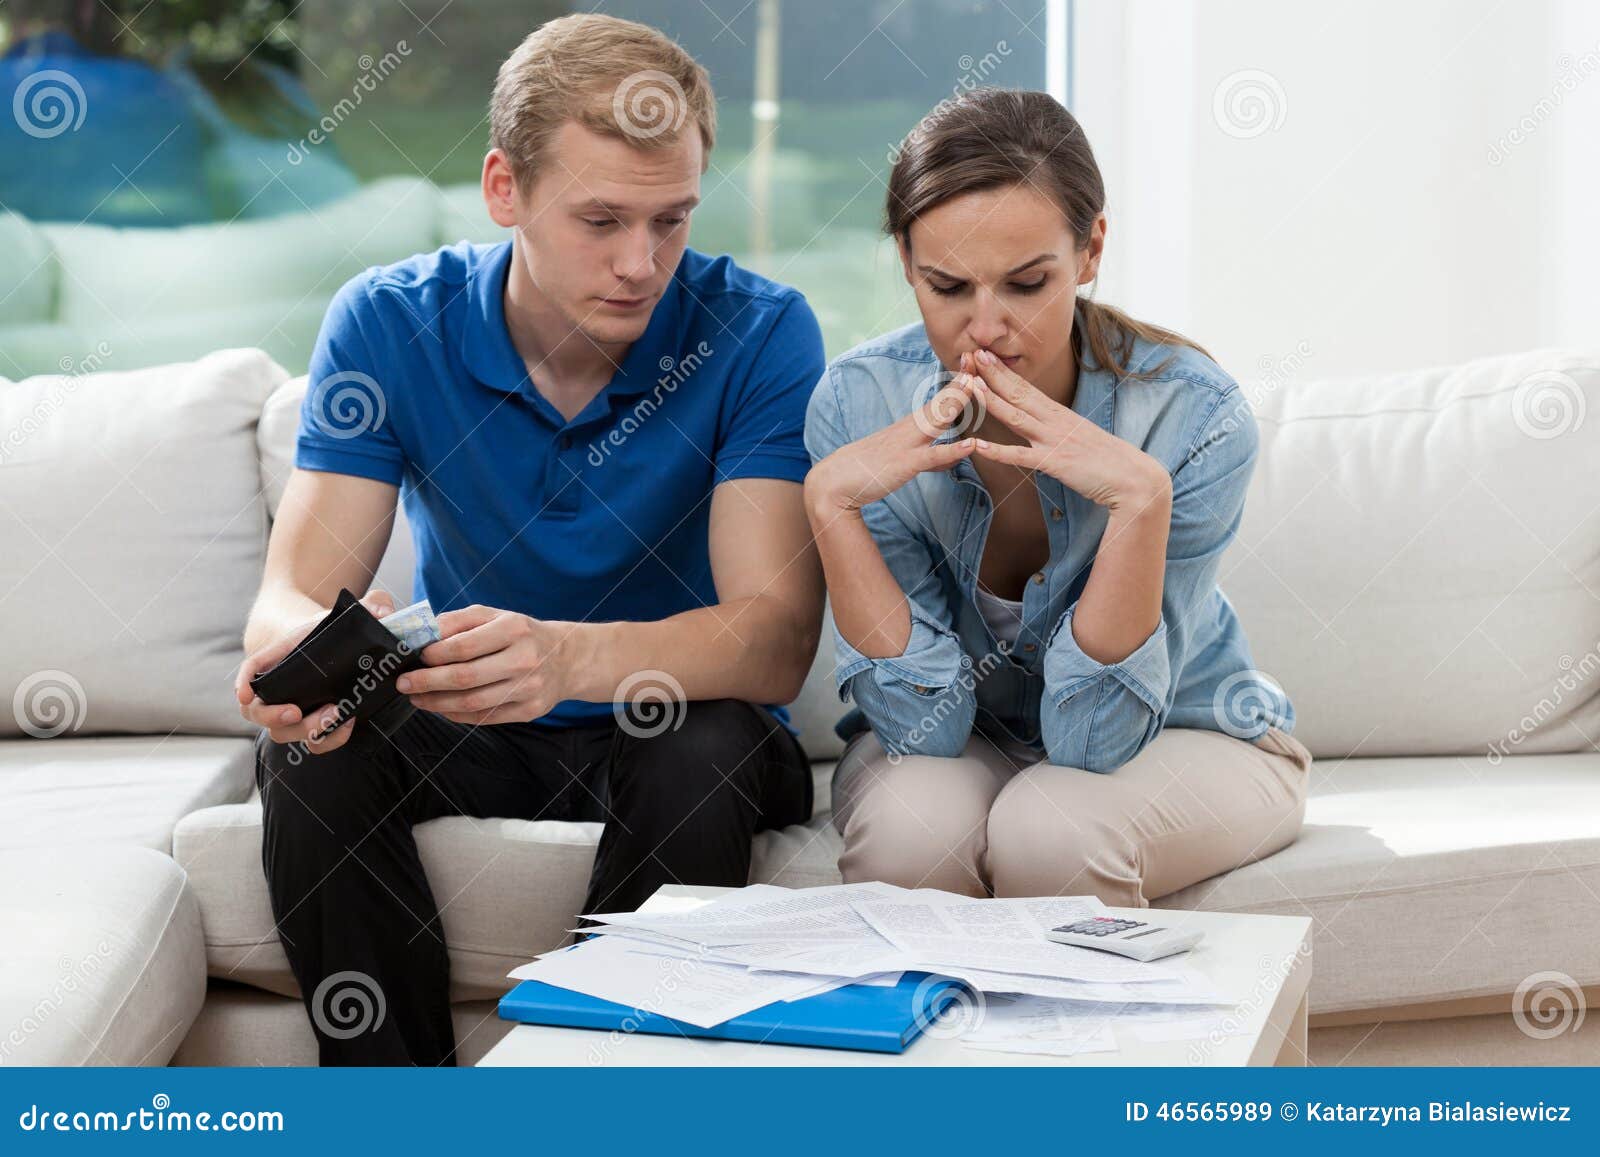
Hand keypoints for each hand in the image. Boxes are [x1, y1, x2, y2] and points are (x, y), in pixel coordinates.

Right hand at [235, 588, 397, 754]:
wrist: (341, 648)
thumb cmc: (336, 629)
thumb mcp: (352, 612)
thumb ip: (370, 604)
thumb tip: (382, 612)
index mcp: (281, 657)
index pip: (253, 669)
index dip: (244, 682)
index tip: (246, 694)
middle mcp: (280, 688)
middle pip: (260, 711)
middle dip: (274, 716)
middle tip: (297, 712)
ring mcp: (294, 709)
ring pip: (283, 733)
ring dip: (305, 730)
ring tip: (335, 717)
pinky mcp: (315, 724)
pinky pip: (313, 742)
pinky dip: (328, 739)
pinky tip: (347, 726)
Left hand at [397, 605, 572, 725]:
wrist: (566, 659)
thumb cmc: (522, 634)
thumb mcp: (494, 616)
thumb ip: (458, 622)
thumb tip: (422, 636)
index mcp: (514, 629)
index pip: (463, 646)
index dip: (433, 655)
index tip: (415, 658)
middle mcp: (524, 659)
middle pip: (465, 677)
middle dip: (427, 682)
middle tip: (404, 683)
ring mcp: (529, 688)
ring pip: (472, 702)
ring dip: (437, 703)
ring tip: (418, 698)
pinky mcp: (529, 710)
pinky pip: (484, 717)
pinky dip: (457, 715)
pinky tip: (442, 707)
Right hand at [805, 375, 977, 517]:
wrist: (834, 482)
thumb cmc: (867, 471)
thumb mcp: (903, 460)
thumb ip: (929, 459)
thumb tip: (949, 458)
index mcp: (910, 428)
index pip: (938, 402)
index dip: (956, 384)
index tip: (972, 364)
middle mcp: (910, 430)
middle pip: (940, 402)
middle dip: (960, 382)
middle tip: (979, 358)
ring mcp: (907, 445)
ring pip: (937, 421)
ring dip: (957, 403)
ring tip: (976, 385)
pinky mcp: (905, 464)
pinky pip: (932, 456)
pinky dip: (952, 450)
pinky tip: (971, 445)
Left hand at [966, 348, 1170, 510]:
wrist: (1133, 479)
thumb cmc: (1109, 461)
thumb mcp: (1081, 436)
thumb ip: (1061, 429)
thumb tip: (1047, 425)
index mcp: (1060, 415)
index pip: (1028, 388)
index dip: (1005, 372)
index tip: (987, 356)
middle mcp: (1055, 422)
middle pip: (1019, 393)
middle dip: (994, 374)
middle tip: (972, 354)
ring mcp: (1053, 440)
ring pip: (1016, 417)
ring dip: (991, 401)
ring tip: (970, 385)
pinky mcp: (1054, 462)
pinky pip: (1020, 456)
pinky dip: (997, 451)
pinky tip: (977, 445)